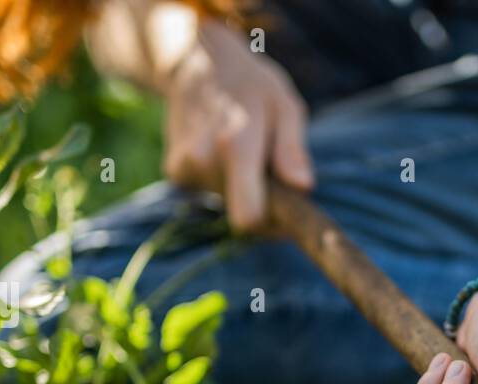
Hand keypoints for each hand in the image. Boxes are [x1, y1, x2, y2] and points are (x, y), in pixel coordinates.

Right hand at [161, 19, 313, 230]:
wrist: (198, 62)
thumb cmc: (251, 85)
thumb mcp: (284, 105)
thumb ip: (293, 148)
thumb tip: (303, 186)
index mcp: (235, 143)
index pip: (249, 218)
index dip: (272, 226)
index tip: (288, 212)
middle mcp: (203, 158)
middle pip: (242, 215)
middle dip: (262, 203)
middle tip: (271, 168)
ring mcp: (184, 165)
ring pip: (227, 202)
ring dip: (241, 186)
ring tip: (243, 147)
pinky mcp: (174, 170)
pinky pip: (209, 191)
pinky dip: (222, 179)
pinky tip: (221, 149)